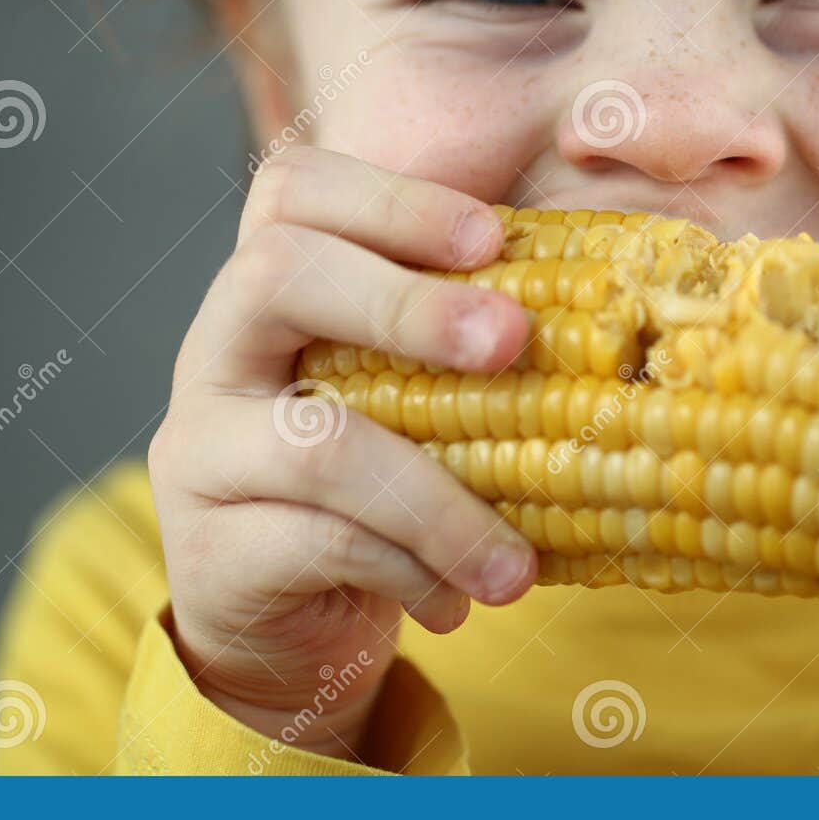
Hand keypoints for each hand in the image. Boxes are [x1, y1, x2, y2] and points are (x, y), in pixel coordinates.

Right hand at [147, 147, 536, 758]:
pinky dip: (410, 571)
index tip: (493, 237)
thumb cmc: (375, 491)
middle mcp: (217, 353)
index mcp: (272, 292)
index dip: (390, 197)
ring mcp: (200, 451)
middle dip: (405, 302)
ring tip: (515, 563)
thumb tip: (618, 321)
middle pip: (277, 275)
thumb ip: (471, 349)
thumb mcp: (415, 404)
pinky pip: (321, 544)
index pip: (293, 192)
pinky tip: (455, 599)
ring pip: (314, 443)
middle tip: (512, 341)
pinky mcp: (209, 550)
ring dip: (439, 501)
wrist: (285, 627)